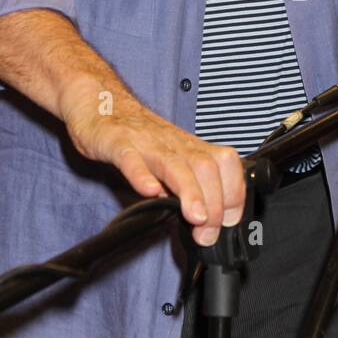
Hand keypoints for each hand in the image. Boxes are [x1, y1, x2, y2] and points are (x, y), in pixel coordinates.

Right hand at [61, 79, 245, 244]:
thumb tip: (203, 221)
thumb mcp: (172, 160)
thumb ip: (186, 189)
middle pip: (206, 168)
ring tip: (196, 218)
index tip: (227, 222)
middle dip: (214, 204)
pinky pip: (131, 159)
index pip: (226, 165)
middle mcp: (174, 145)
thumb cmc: (140, 136)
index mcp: (191, 148)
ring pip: (176, 165)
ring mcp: (146, 143)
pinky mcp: (117, 144)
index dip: (233, 195)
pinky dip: (141, 176)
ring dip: (191, 193)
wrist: (103, 105)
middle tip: (207, 233)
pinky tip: (150, 192)